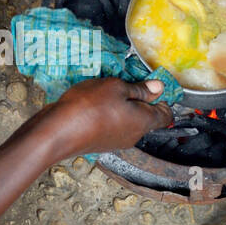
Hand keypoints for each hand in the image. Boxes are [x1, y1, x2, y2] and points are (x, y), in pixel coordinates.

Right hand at [41, 78, 173, 157]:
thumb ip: (140, 88)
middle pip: (146, 116)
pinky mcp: (101, 142)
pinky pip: (112, 125)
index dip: (163, 98)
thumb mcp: (116, 87)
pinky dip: (108, 114)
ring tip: (106, 91)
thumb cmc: (90, 106)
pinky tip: (94, 103)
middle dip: (139, 99)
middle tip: (125, 82)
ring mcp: (116, 141)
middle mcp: (134, 135)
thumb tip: (159, 87)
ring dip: (122, 106)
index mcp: (144, 122)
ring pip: (128, 121)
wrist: (58, 132)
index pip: (166, 114)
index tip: (151, 84)